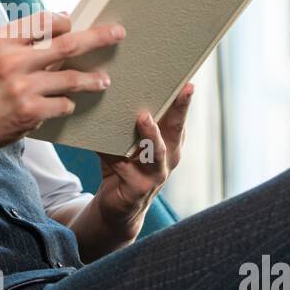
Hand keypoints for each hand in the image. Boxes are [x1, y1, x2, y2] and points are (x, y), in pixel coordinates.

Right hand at [0, 9, 125, 156]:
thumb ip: (21, 37)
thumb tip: (62, 19)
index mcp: (0, 40)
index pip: (45, 20)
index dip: (64, 22)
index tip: (74, 26)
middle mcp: (12, 60)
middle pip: (68, 44)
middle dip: (98, 37)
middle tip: (118, 33)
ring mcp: (22, 87)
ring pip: (72, 78)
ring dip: (92, 80)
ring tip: (104, 81)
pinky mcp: (30, 113)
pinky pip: (63, 104)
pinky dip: (67, 104)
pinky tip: (65, 105)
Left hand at [93, 81, 193, 231]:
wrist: (117, 206)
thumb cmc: (124, 166)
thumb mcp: (129, 142)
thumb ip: (128, 122)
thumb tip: (111, 89)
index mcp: (169, 141)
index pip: (179, 117)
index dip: (184, 101)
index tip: (189, 83)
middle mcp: (168, 157)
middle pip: (176, 130)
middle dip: (179, 110)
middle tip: (182, 90)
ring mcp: (156, 174)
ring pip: (156, 151)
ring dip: (151, 134)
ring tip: (143, 118)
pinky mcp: (138, 189)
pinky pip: (124, 168)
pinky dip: (112, 155)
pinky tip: (101, 145)